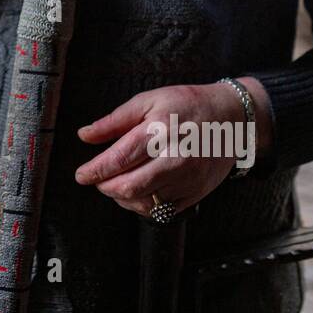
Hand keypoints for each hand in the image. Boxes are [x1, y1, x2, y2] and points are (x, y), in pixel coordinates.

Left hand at [74, 78, 269, 217]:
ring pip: (144, 203)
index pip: (120, 159)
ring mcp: (188, 179)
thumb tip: (85, 135)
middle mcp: (175, 159)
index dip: (95, 170)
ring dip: (122, 197)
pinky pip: (162, 211)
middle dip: (105, 187)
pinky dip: (143, 205)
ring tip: (116, 183)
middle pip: (130, 186)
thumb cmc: (187, 105)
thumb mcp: (149, 101)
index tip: (81, 175)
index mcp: (160, 131)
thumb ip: (115, 120)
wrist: (231, 118)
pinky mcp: (196, 194)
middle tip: (97, 179)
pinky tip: (137, 191)